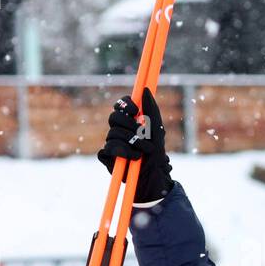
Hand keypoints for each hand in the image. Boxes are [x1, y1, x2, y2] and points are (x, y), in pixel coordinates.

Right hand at [97, 86, 173, 203]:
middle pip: (114, 117)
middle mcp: (118, 130)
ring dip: (131, 142)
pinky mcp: (107, 157)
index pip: (120, 105)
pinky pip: (107, 149)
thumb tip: (144, 89)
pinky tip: (132, 159)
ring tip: (143, 152)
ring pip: (112, 134)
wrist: (153, 176)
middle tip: (142, 134)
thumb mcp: (157, 130)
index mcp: (129, 121)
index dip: (125, 104)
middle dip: (129, 125)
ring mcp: (111, 143)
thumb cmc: (156, 153)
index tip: (136, 109)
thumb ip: (151, 109)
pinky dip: (123, 153)